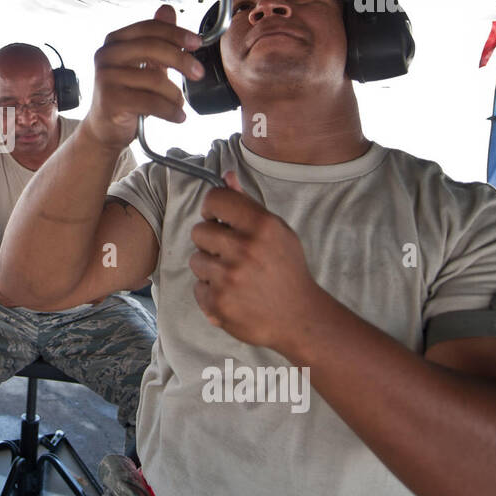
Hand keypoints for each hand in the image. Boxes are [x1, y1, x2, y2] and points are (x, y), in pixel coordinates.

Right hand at [81, 5, 205, 152]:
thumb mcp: (144, 63)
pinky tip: (178, 116)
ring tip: (178, 103)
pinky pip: (151, 101)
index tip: (197, 43)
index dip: (176, 33)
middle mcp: (106, 55)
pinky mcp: (110, 99)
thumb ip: (156, 38)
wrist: (105, 128)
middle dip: (181, 60)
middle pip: (152, 47)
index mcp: (115, 41)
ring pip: (154, 79)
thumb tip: (167, 11)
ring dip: (175, 94)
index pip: (149, 28)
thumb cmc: (126, 94)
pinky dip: (170, 110)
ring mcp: (106, 77)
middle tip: (198, 72)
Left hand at [188, 170, 327, 355]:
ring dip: (210, 268)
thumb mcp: (276, 231)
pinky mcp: (218, 302)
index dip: (212, 208)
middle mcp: (244, 249)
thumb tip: (226, 176)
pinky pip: (198, 287)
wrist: (299, 318)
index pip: (215, 199)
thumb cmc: (286, 270)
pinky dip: (211, 291)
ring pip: (196, 259)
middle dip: (211, 241)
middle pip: (198, 231)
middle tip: (231, 253)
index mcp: (262, 226)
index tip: (218, 218)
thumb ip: (247, 204)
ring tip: (235, 276)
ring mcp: (229, 277)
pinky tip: (233, 294)